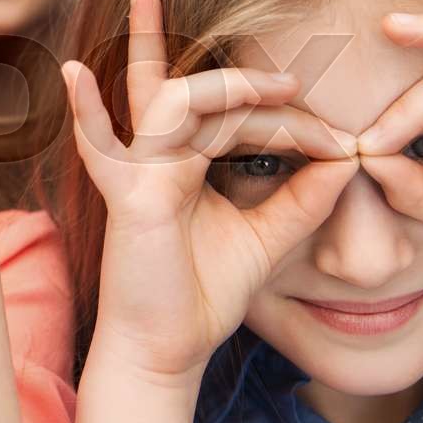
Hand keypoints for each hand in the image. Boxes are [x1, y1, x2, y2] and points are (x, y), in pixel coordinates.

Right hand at [65, 0, 357, 378]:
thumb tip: (348, 159)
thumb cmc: (203, 294)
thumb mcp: (267, 239)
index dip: (286, 120)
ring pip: (178, 101)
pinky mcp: (128, 198)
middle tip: (300, 85)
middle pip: (199, 93)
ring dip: (230, 87)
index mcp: (183, 161)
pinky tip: (74, 72)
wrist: (169, 350)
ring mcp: (139, 172)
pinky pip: (102, 147)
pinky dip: (85, 111)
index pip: (230, 114)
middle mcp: (156, 157)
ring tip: (281, 88)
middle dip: (250, 80)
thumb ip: (303, 200)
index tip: (339, 146)